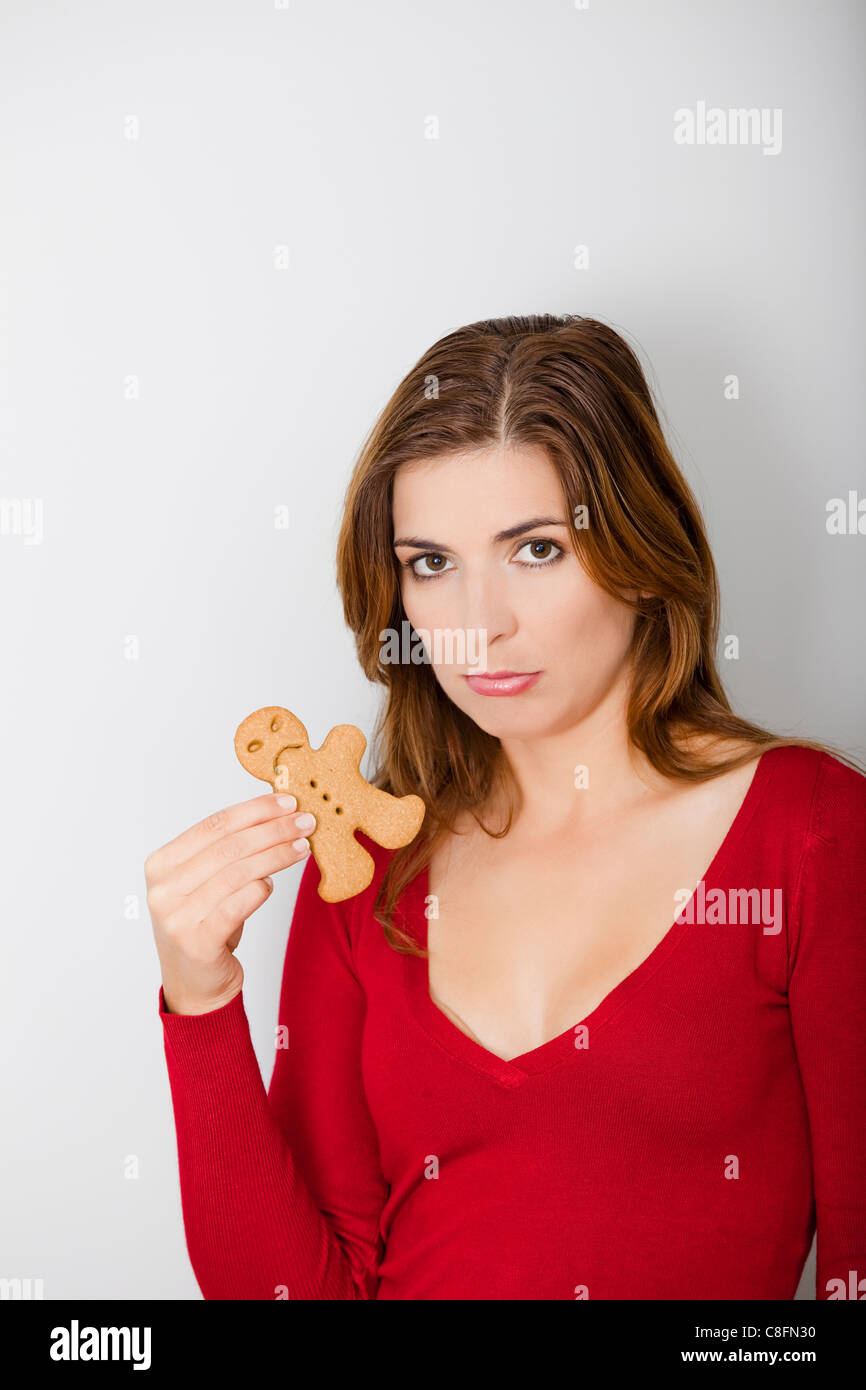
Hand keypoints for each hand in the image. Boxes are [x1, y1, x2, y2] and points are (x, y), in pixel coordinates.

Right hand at [145, 793, 314, 1013]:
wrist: (195, 985)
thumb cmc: (206, 925)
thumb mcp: (207, 883)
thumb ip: (229, 852)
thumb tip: (277, 813)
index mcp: (161, 865)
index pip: (214, 826)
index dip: (254, 810)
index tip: (287, 802)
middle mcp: (162, 890)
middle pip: (229, 846)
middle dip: (273, 830)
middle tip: (305, 822)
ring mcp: (176, 917)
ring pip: (238, 872)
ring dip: (277, 855)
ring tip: (303, 847)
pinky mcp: (196, 942)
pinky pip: (239, 904)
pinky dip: (262, 889)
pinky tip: (275, 882)